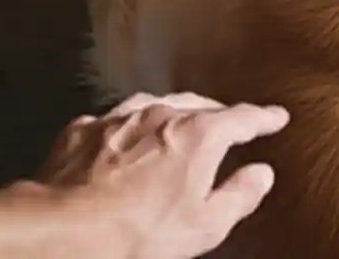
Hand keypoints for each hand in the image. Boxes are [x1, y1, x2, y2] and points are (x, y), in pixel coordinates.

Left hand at [38, 92, 288, 258]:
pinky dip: (127, 130)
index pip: (243, 118)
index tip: (275, 118)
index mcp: (198, 135)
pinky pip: (115, 121)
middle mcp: (161, 115)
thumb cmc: (135, 231)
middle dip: (217, 116)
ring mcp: (119, 118)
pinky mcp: (85, 130)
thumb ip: (239, 196)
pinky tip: (125, 143)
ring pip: (156, 106)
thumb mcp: (204, 225)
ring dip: (172, 116)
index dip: (264, 118)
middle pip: (199, 106)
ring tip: (179, 128)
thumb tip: (260, 176)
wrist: (64, 229)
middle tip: (228, 128)